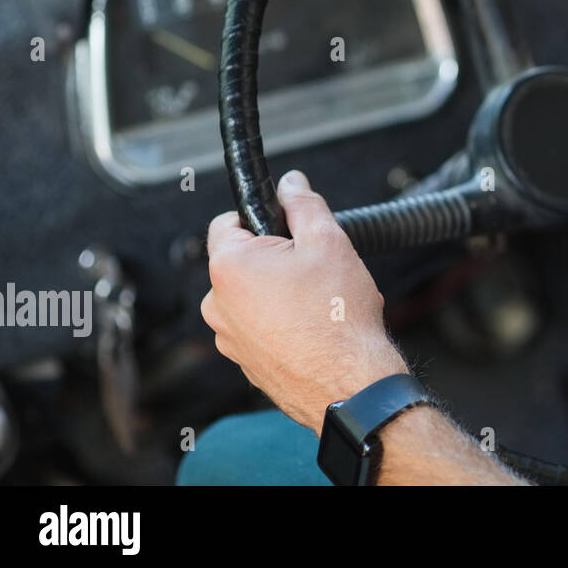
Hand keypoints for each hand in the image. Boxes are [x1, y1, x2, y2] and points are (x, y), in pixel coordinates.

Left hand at [202, 170, 408, 431]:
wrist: (350, 383)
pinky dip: (283, 322)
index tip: (287, 226)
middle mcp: (218, 304)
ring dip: (280, 292)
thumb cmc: (338, 318)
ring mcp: (229, 338)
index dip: (262, 217)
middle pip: (243, 260)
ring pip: (253, 295)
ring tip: (319, 301)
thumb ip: (304, 204)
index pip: (227, 221)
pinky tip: (315, 326)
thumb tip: (292, 184)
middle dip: (276, 258)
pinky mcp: (246, 362)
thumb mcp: (329, 241)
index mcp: (230, 267)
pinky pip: (260, 327)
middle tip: (315, 267)